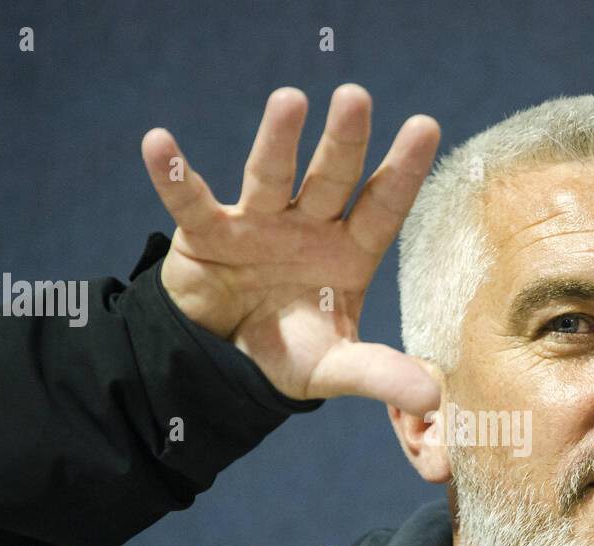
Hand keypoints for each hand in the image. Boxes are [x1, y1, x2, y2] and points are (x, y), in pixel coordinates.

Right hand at [140, 83, 441, 415]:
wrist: (224, 362)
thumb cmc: (288, 351)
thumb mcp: (334, 368)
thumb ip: (380, 375)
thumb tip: (433, 399)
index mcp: (349, 252)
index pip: (383, 207)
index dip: (403, 171)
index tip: (426, 127)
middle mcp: (308, 226)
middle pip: (331, 178)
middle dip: (344, 140)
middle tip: (357, 98)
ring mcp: (257, 223)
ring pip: (270, 177)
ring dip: (277, 141)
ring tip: (289, 101)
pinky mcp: (206, 233)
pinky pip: (191, 201)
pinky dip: (173, 174)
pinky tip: (159, 143)